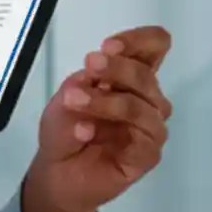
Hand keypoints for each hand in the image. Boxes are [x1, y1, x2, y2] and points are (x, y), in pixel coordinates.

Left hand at [22, 26, 173, 211]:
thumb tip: (102, 67)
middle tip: (90, 65)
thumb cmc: (66, 126)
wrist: (56, 170)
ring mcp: (150, 128)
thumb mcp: (70, 92)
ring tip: (73, 100)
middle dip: (117, 68)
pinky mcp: (147, 156)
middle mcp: (147, 99)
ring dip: (106, 101)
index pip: (154, 47)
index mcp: (131, 76)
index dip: (139, 41)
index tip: (109, 46)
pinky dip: (108, 132)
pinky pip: (142, 142)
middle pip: (147, 75)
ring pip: (142, 107)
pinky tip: (83, 131)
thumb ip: (89, 79)